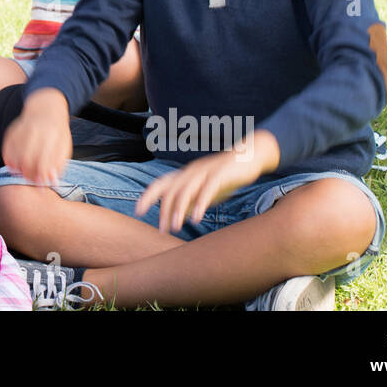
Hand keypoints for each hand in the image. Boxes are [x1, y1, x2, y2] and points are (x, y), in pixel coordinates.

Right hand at [1, 88, 71, 186]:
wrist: (46, 110)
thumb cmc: (57, 133)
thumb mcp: (63, 147)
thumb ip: (58, 165)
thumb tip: (51, 182)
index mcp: (52, 135)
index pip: (43, 161)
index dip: (41, 176)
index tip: (41, 185)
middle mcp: (35, 131)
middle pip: (26, 160)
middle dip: (28, 175)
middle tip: (31, 180)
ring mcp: (21, 130)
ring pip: (14, 156)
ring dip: (17, 170)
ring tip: (24, 173)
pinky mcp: (11, 131)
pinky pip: (6, 150)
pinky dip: (8, 161)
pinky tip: (15, 166)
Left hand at [135, 132, 278, 233]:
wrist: (249, 156)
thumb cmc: (225, 176)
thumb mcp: (205, 190)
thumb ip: (191, 200)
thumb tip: (178, 216)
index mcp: (185, 175)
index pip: (160, 184)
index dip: (148, 196)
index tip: (137, 211)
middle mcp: (191, 172)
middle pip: (171, 190)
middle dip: (164, 211)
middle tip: (162, 230)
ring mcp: (205, 171)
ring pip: (186, 190)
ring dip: (178, 210)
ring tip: (175, 227)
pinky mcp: (220, 174)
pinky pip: (207, 189)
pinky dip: (200, 203)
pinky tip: (196, 218)